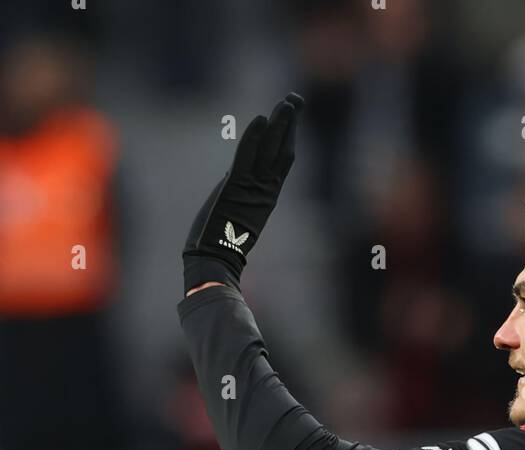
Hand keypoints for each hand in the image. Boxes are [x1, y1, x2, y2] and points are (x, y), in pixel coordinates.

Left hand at [183, 92, 302, 294]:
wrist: (215, 261)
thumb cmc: (220, 249)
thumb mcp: (235, 220)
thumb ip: (240, 201)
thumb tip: (233, 190)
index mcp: (266, 197)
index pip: (282, 162)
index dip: (288, 138)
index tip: (291, 118)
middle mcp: (264, 191)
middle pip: (283, 151)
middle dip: (290, 124)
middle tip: (296, 100)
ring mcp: (252, 189)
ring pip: (271, 150)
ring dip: (280, 124)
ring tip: (288, 102)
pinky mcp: (236, 187)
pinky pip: (247, 157)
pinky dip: (254, 138)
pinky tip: (261, 119)